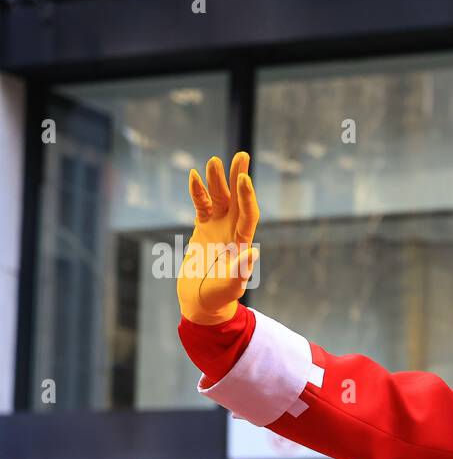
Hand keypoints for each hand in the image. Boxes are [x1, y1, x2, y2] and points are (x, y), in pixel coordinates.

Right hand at [178, 152, 260, 324]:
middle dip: (238, 178)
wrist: (202, 303)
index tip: (244, 179)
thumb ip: (240, 271)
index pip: (248, 215)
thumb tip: (253, 251)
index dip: (246, 197)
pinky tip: (193, 175)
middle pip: (237, 200)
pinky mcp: (203, 229)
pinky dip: (197, 192)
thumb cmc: (218, 299)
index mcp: (242, 243)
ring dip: (216, 180)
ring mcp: (218, 229)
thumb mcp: (229, 288)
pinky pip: (201, 206)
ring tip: (214, 160)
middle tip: (242, 155)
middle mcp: (232, 232)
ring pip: (218, 199)